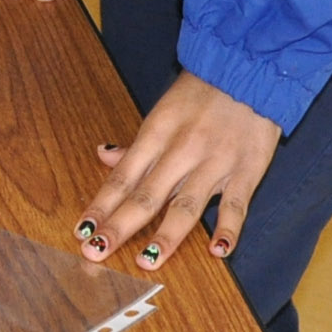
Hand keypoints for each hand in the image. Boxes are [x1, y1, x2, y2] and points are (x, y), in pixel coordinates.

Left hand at [76, 72, 280, 269]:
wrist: (248, 70)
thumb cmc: (201, 93)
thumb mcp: (162, 110)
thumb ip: (137, 142)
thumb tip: (104, 156)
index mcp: (156, 133)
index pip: (122, 177)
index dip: (101, 205)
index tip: (82, 230)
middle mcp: (181, 150)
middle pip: (146, 195)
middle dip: (119, 226)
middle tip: (97, 252)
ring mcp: (215, 163)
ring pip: (186, 205)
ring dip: (166, 236)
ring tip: (147, 261)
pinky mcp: (247, 171)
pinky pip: (236, 205)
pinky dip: (227, 229)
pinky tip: (217, 251)